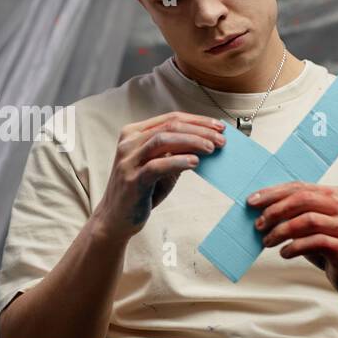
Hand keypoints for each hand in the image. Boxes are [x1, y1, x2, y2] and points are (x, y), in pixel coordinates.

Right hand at [91, 111, 226, 242]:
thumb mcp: (160, 167)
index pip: (170, 119)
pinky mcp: (132, 180)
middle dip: (199, 130)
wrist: (116, 218)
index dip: (197, 120)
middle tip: (221, 139)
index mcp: (134, 134)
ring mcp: (128, 161)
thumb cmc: (141, 191)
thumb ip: (176, 153)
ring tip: (211, 149)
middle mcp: (129, 143)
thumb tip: (208, 142)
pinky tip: (195, 162)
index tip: (219, 127)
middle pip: (169, 127)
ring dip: (192, 142)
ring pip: (163, 141)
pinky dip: (179, 161)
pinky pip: (157, 166)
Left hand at [248, 182, 337, 293]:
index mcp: (336, 195)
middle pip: (303, 199)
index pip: (300, 187)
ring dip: (281, 231)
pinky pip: (315, 243)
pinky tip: (284, 253)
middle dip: (276, 211)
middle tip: (259, 224)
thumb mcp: (312, 226)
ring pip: (308, 220)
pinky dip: (294, 247)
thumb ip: (294, 214)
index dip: (273, 193)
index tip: (252, 202)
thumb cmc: (328, 246)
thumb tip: (259, 210)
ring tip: (267, 242)